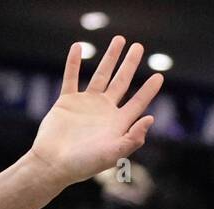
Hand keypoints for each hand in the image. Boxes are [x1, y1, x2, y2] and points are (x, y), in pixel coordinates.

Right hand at [28, 37, 163, 187]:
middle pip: (121, 82)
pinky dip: (74, 63)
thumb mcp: (113, 154)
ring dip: (109, 57)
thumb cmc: (84, 165)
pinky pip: (71, 77)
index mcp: (118, 124)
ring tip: (118, 40)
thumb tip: (150, 118)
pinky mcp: (67, 102)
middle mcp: (105, 112)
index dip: (149, 89)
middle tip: (138, 47)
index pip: (138, 102)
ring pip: (100, 75)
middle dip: (130, 64)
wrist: (54, 164)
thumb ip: (132, 138)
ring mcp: (86, 105)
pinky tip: (78, 47)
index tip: (159, 75)